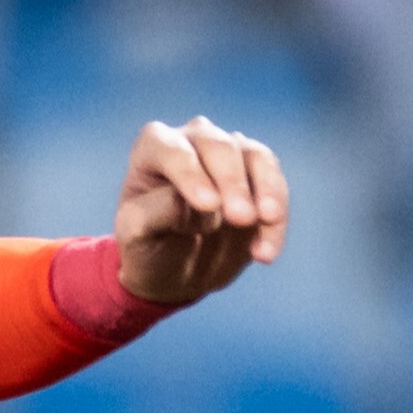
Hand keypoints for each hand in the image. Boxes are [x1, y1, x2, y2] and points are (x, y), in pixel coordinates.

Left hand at [112, 117, 288, 306]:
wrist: (177, 272)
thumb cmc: (149, 247)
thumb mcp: (136, 237)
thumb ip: (152, 214)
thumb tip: (186, 203)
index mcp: (154, 148)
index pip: (173, 150)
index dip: (191, 174)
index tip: (208, 205)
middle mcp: (193, 140)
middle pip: (219, 146)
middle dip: (233, 181)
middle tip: (241, 218)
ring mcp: (230, 154)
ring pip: (257, 156)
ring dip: (266, 190)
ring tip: (266, 222)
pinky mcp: (259, 176)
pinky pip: (276, 186)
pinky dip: (276, 218)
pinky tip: (265, 253)